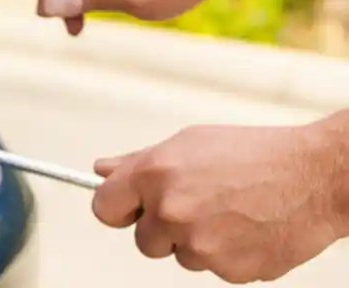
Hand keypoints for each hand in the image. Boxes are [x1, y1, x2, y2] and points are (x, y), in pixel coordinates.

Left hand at [92, 117, 348, 282]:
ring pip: (181, 256)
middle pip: (143, 240)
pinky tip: (249, 229)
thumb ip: (138, 162)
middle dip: (164, 228)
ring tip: (230, 212)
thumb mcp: (189, 144)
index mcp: (153, 175)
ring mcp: (200, 245)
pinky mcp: (229, 271)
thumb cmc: (253, 154)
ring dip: (198, 241)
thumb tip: (100, 170)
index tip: (132, 209)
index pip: (104, 208)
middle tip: (200, 205)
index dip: (119, 209)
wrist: (315, 176)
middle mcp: (171, 211)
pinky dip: (228, 255)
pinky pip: (214, 270)